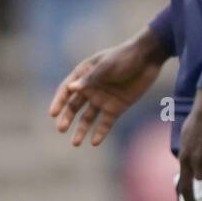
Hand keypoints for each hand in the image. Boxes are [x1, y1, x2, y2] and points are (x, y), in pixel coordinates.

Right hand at [49, 30, 167, 146]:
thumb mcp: (107, 66)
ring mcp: (103, 99)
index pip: (66, 90)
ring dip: (81, 130)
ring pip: (87, 118)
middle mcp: (91, 89)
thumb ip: (91, 78)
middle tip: (61, 129)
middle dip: (67, 118)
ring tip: (76, 143)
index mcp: (84, 75)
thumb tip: (71, 88)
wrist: (148, 59)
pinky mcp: (116, 107)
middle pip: (74, 106)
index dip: (59, 102)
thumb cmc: (125, 57)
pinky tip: (94, 142)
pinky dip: (100, 132)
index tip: (53, 114)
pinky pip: (105, 122)